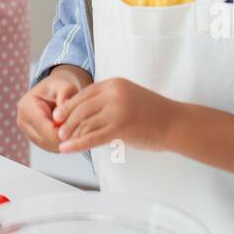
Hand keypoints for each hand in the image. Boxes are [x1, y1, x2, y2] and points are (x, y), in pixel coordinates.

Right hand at [17, 64, 92, 150]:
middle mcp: (23, 122)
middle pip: (49, 140)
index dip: (66, 130)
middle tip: (85, 127)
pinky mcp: (37, 141)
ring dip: (68, 140)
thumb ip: (65, 92)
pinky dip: (66, 142)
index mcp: (26, 107)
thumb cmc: (60, 87)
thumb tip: (64, 104)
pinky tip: (74, 131)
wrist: (54, 91)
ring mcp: (29, 133)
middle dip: (69, 136)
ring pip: (53, 146)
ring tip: (80, 127)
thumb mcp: (64, 84)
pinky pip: (54, 147)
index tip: (82, 125)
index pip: (46, 129)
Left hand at [56, 77, 175, 153]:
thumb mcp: (128, 97)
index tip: (58, 114)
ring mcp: (117, 109)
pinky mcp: (120, 127)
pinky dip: (77, 144)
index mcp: (114, 84)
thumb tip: (87, 111)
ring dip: (71, 133)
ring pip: (85, 122)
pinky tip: (67, 149)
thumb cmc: (153, 113)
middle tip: (58, 130)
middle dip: (66, 120)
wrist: (175, 123)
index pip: (84, 93)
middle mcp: (113, 93)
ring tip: (62, 141)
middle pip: (81, 107)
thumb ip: (109, 100)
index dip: (69, 105)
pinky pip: (93, 137)